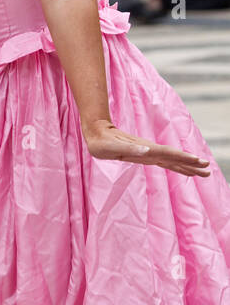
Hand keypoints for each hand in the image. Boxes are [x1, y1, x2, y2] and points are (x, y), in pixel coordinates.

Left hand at [83, 118, 210, 176]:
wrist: (97, 133)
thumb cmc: (102, 142)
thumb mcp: (112, 147)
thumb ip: (129, 148)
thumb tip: (147, 149)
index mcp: (146, 149)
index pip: (169, 154)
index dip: (183, 158)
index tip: (198, 162)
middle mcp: (150, 151)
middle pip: (175, 158)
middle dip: (191, 164)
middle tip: (208, 171)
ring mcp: (148, 153)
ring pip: (172, 160)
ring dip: (187, 165)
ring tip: (203, 172)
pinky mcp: (144, 154)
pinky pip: (164, 161)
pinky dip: (176, 165)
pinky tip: (182, 168)